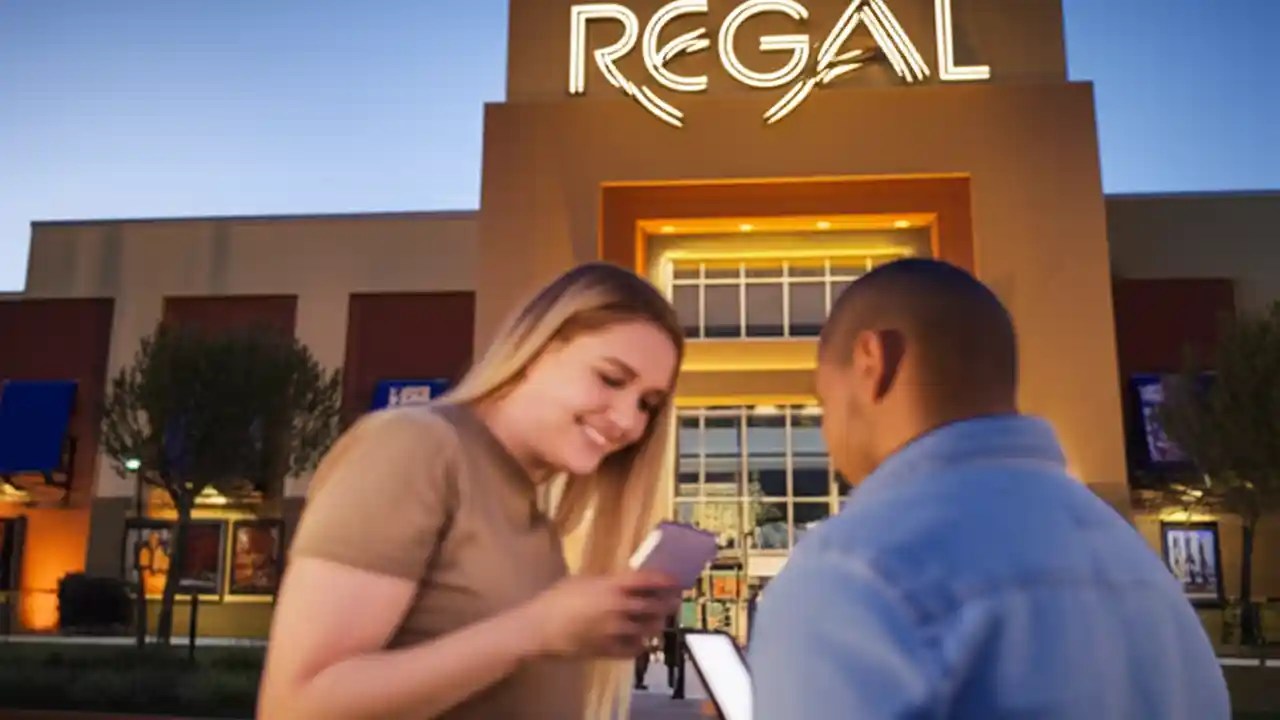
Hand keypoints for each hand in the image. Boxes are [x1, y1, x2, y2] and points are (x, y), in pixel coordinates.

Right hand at [520, 571, 680, 658]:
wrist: (540, 628)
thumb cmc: (557, 598)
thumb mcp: (584, 580)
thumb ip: (608, 582)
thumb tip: (626, 582)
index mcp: (612, 586)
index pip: (649, 581)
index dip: (666, 580)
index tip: (675, 580)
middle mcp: (620, 608)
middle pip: (655, 606)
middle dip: (668, 603)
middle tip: (673, 601)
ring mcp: (616, 631)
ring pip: (649, 629)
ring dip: (657, 624)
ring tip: (659, 620)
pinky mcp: (609, 650)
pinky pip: (635, 649)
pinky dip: (641, 644)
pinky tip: (641, 640)